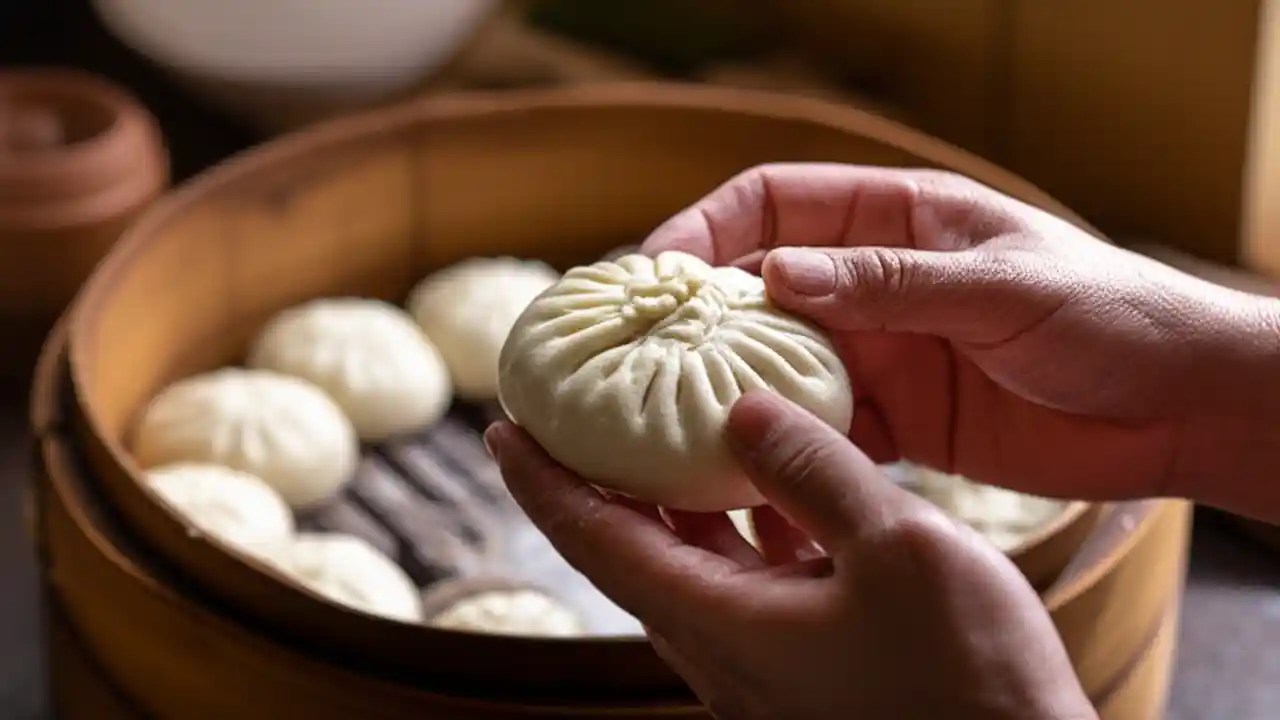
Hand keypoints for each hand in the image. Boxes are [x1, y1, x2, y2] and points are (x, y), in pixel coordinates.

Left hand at [485, 393, 1097, 719]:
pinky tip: (769, 483)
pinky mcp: (803, 667)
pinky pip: (743, 582)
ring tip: (663, 429)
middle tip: (577, 411)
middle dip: (593, 480)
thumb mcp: (898, 548)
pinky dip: (737, 526)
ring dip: (668, 499)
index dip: (540, 481)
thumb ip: (812, 470)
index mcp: (718, 623)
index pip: (592, 541)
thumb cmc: (969, 680)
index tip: (501, 427)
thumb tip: (737, 407)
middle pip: (627, 552)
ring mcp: (761, 663)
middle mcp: (721, 650)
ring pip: (688, 565)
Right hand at [641, 163, 1279, 518]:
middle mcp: (873, 284)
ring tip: (678, 422)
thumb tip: (776, 273)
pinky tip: (752, 470)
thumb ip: (891, 282)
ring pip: (777, 362)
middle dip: (698, 316)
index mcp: (897, 220)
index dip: (707, 226)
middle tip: (641, 359)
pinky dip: (783, 446)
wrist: (1176, 408)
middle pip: (757, 286)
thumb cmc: (1108, 315)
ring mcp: (880, 353)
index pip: (776, 201)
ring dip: (732, 387)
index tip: (657, 271)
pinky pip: (819, 428)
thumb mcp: (1000, 286)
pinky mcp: (895, 421)